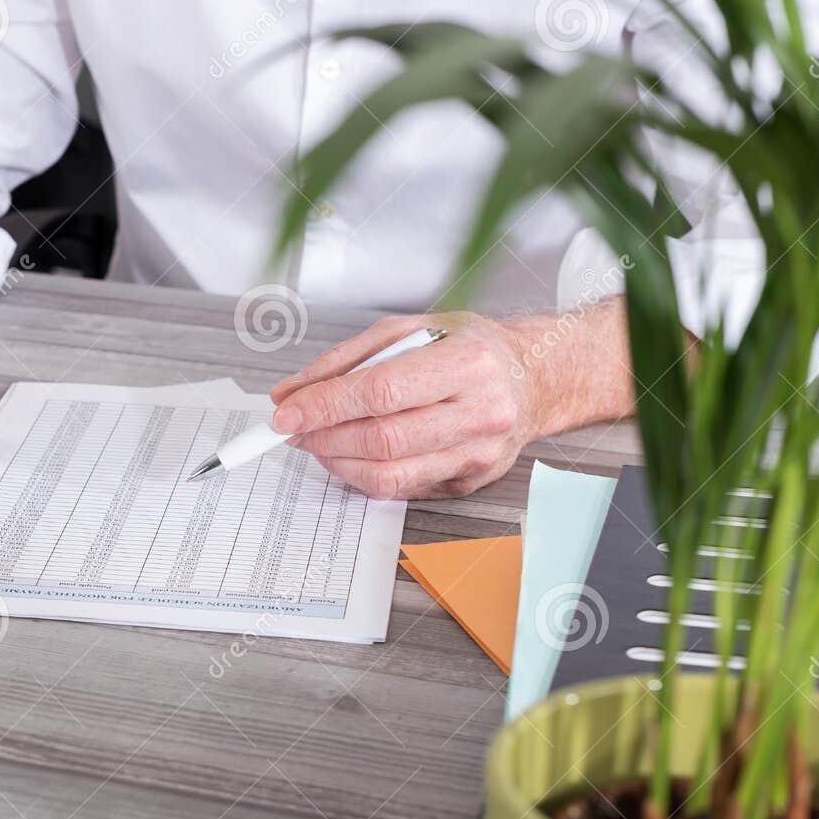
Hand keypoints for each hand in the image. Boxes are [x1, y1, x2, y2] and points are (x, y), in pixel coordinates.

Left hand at [270, 313, 539, 499]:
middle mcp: (481, 412)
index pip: (382, 392)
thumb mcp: (410, 330)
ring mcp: (478, 454)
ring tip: (317, 442)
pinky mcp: (470, 481)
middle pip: (383, 440)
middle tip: (294, 430)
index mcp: (468, 362)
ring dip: (338, 462)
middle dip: (324, 438)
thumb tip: (290, 394)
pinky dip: (364, 474)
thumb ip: (345, 360)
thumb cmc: (468, 348)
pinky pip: (402, 488)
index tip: (287, 414)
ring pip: (389, 475)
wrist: (532, 379)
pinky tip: (352, 454)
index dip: (326, 406)